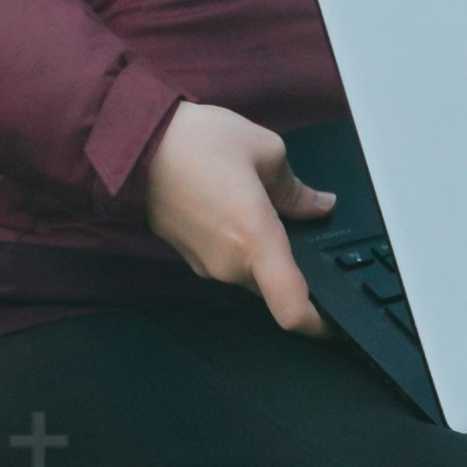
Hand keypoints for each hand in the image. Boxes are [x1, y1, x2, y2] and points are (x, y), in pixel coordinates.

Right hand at [142, 98, 335, 333]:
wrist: (130, 144)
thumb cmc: (194, 142)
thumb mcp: (264, 150)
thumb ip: (296, 189)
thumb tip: (319, 206)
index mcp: (254, 240)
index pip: (291, 308)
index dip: (318, 324)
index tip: (336, 323)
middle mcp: (230, 264)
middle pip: (276, 285)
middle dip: (293, 265)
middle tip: (302, 226)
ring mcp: (207, 264)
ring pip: (253, 272)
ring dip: (265, 251)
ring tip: (263, 204)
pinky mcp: (190, 256)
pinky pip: (230, 260)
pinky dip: (242, 244)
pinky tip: (238, 207)